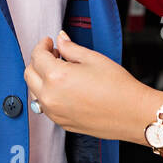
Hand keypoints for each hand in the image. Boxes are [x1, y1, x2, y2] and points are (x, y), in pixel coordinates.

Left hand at [23, 31, 159, 141]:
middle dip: (38, 61)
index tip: (50, 42)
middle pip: (29, 74)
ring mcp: (55, 112)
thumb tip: (61, 40)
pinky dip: (48, 94)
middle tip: (54, 53)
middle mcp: (51, 97)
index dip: (43, 45)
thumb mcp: (94, 59)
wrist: (132, 114)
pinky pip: (45, 106)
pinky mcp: (61, 123)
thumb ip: (71, 48)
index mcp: (57, 77)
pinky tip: (64, 88)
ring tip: (60, 70)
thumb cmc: (118, 87)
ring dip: (41, 79)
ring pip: (34, 92)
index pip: (37, 56)